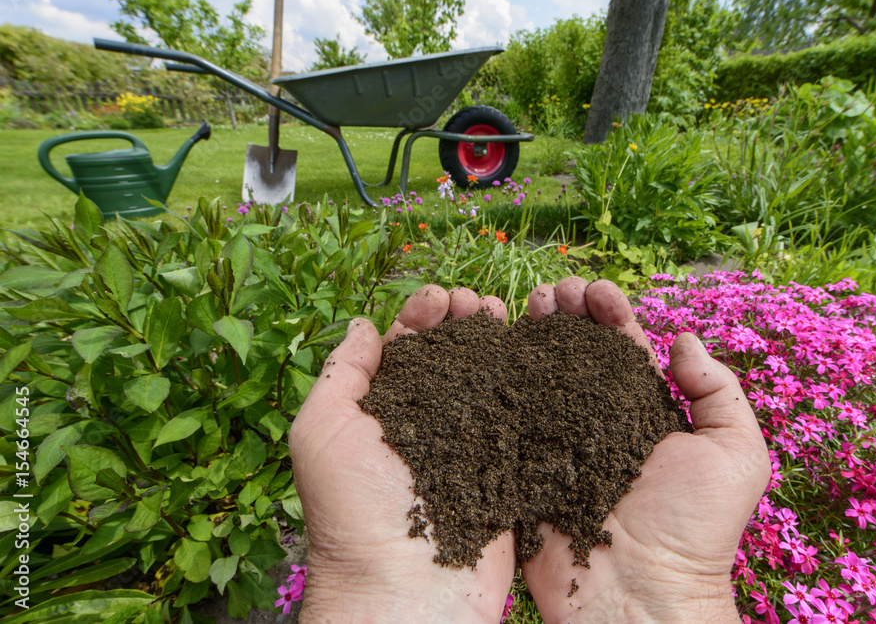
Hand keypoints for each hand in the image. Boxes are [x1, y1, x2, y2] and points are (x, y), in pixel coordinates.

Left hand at [289, 285, 515, 622]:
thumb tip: (363, 324)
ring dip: (498, 344)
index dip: (422, 316)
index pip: (405, 349)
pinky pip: (521, 420)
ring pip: (489, 382)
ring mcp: (470, 447)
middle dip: (464, 322)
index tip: (440, 299)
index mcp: (382, 413)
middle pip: (451, 358)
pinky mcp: (505, 472)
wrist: (406, 592)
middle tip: (479, 304)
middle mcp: (427, 425)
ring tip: (507, 316)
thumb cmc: (355, 511)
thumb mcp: (321, 431)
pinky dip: (531, 386)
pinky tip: (538, 359)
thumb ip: (342, 373)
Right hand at [520, 278, 770, 622]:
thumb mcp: (736, 454)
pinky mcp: (523, 467)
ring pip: (539, 376)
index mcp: (645, 415)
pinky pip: (508, 417)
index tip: (595, 290)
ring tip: (529, 307)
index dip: (609, 313)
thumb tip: (681, 340)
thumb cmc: (694, 530)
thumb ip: (718, 391)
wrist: (639, 598)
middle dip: (565, 315)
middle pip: (576, 355)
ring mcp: (557, 444)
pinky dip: (499, 381)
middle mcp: (598, 423)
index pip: (623, 349)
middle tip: (553, 292)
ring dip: (533, 336)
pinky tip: (494, 348)